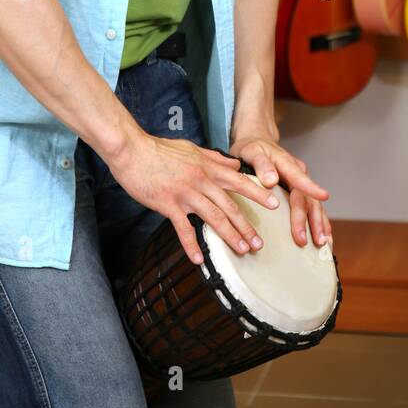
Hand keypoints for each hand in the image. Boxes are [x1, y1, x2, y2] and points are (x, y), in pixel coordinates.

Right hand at [108, 131, 284, 266]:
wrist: (132, 150)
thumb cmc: (159, 149)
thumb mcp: (191, 148)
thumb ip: (214, 158)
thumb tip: (234, 164)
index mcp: (207, 167)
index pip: (239, 181)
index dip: (258, 194)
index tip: (275, 204)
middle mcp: (201, 180)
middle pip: (230, 205)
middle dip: (246, 226)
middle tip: (259, 243)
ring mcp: (185, 193)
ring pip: (213, 217)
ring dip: (229, 236)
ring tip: (242, 250)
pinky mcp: (168, 204)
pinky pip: (183, 228)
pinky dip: (191, 245)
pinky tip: (198, 259)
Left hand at [228, 133, 331, 251]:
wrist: (257, 141)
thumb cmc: (252, 148)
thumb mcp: (251, 151)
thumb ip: (261, 164)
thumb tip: (271, 180)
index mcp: (287, 163)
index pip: (299, 177)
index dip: (311, 188)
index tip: (324, 196)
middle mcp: (299, 173)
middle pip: (306, 198)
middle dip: (308, 220)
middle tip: (302, 241)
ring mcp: (301, 183)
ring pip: (314, 205)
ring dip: (319, 224)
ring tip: (322, 243)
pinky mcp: (300, 191)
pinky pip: (313, 208)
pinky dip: (320, 223)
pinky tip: (324, 238)